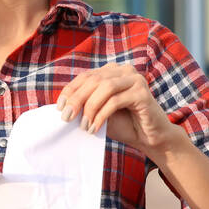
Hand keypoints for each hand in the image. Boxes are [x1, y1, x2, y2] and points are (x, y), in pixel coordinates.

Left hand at [55, 63, 181, 161]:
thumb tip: (63, 106)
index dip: (70, 90)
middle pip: (93, 80)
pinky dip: (102, 115)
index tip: (59, 107)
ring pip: (104, 87)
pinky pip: (115, 101)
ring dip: (90, 107)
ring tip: (83, 125)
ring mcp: (135, 79)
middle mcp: (124, 70)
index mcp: (112, 71)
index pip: (86, 76)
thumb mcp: (99, 112)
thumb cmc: (123, 125)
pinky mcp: (142, 92)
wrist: (149, 138)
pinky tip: (95, 128)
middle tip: (67, 117)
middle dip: (77, 99)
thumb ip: (86, 105)